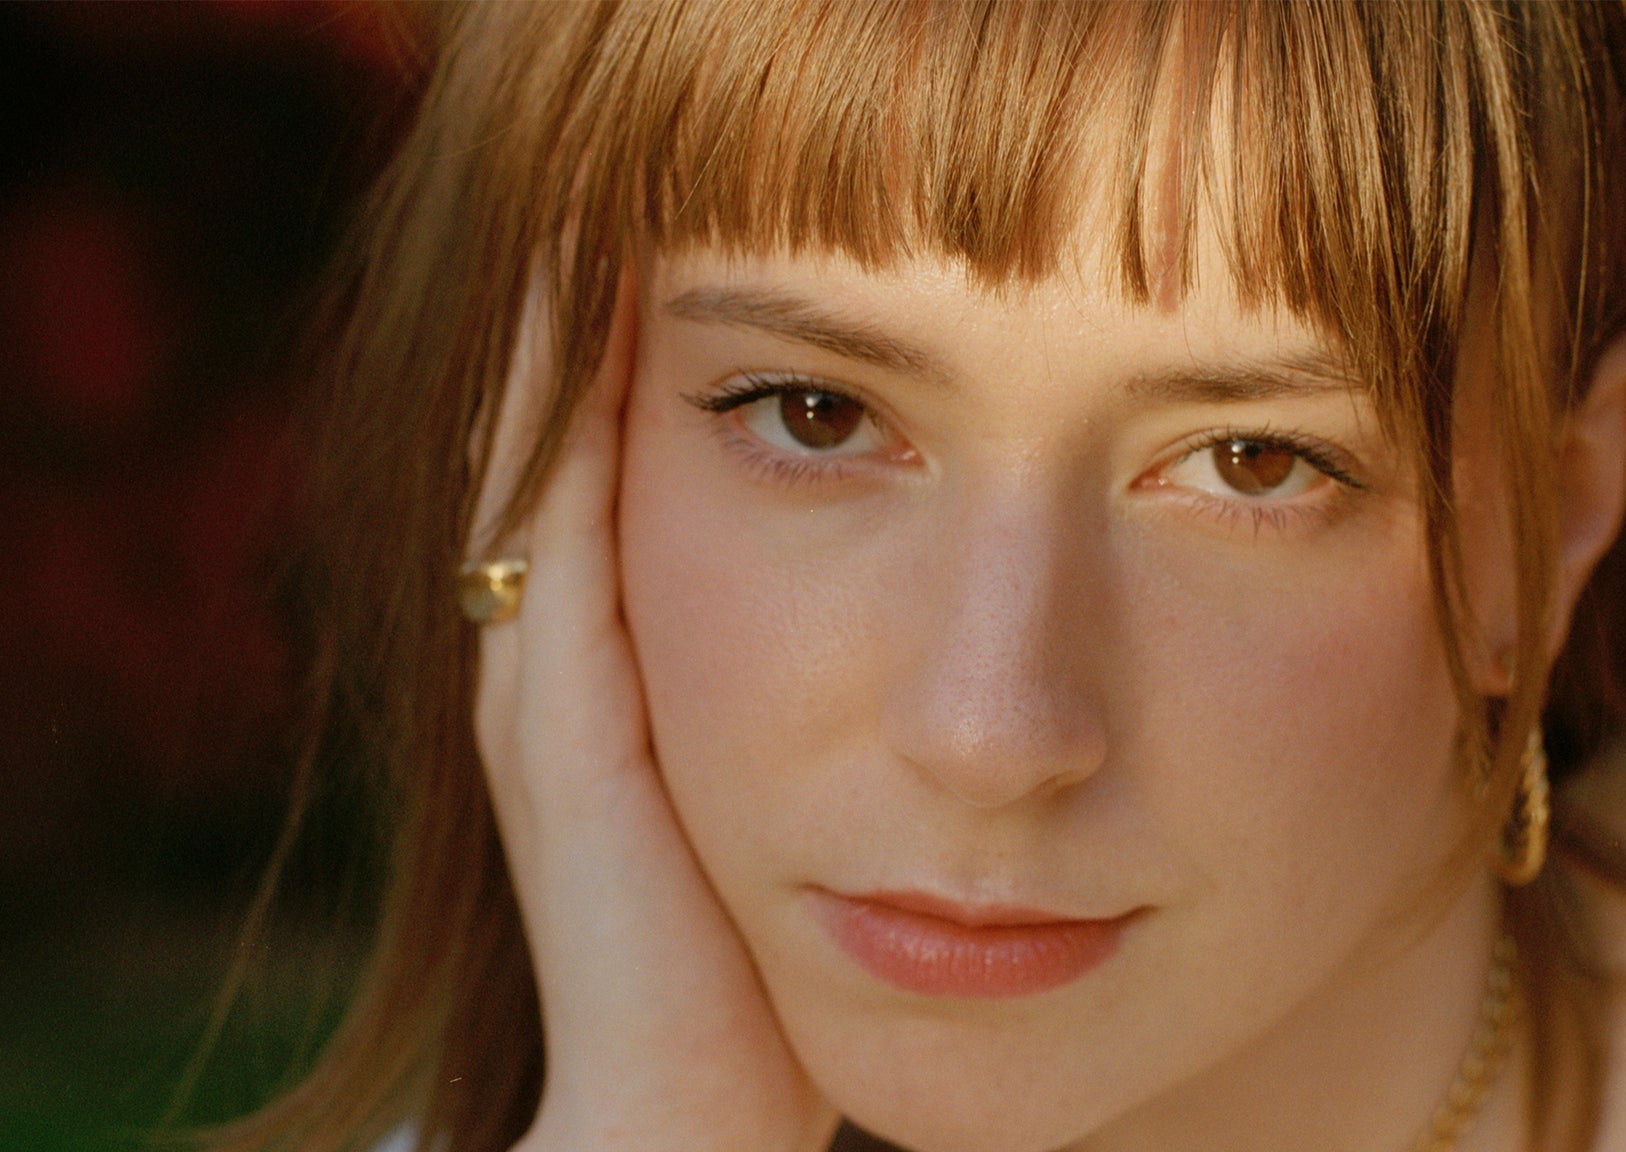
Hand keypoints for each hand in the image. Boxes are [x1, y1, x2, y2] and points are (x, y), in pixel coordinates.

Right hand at [470, 265, 837, 1151]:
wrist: (686, 1108)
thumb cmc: (759, 984)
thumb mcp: (782, 824)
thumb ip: (808, 739)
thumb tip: (904, 690)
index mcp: (619, 687)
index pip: (611, 496)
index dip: (629, 388)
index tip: (680, 281)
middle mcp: (558, 671)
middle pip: (550, 461)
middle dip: (580, 341)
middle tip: (617, 215)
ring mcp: (545, 691)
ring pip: (533, 472)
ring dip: (555, 350)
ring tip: (593, 226)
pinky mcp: (564, 721)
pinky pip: (550, 533)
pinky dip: (555, 422)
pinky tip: (585, 324)